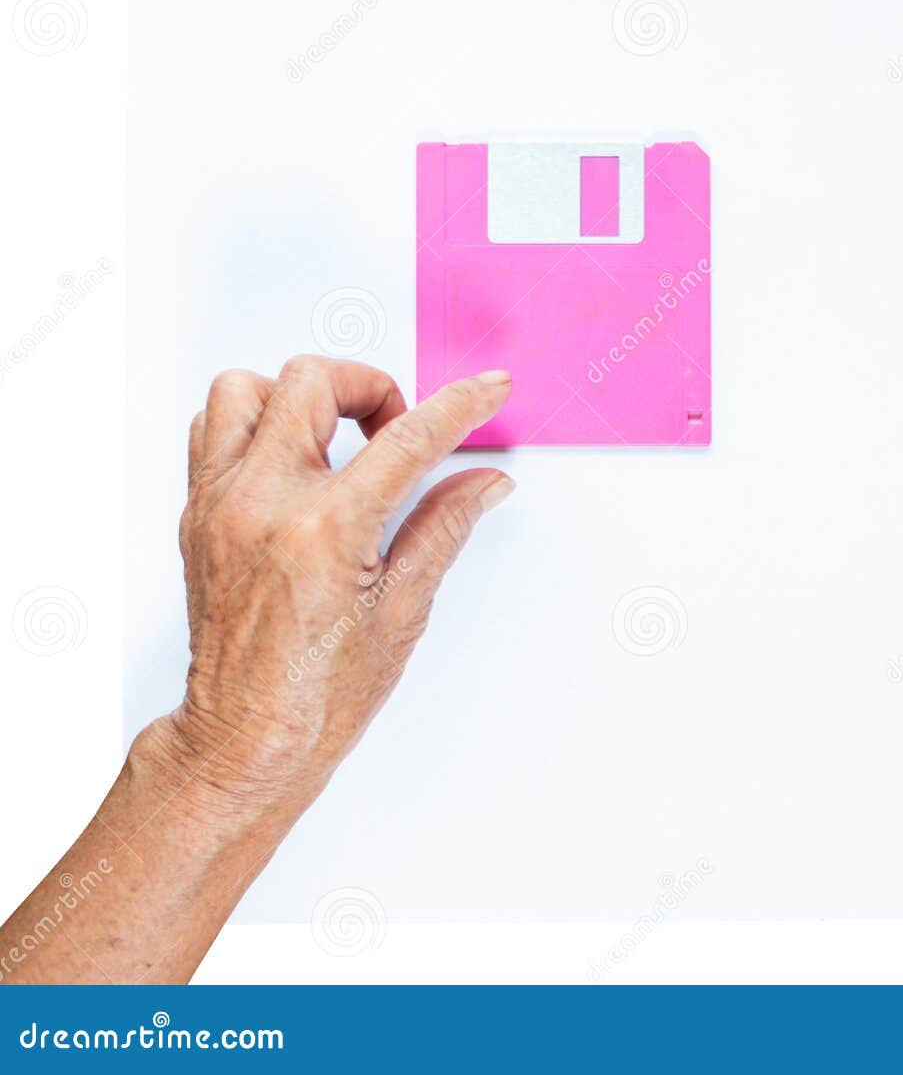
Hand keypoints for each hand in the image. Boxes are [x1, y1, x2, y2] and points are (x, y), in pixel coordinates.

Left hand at [158, 355, 514, 809]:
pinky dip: (257, 425)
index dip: (460, 405)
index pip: (407, 438)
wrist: (246, 737)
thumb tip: (484, 482)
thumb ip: (444, 527)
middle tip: (400, 430)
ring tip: (338, 438)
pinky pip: (214, 429)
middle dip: (372, 389)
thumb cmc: (318, 693)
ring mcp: (220, 504)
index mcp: (325, 530)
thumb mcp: (404, 609)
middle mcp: (262, 504)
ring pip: (248, 390)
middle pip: (314, 382)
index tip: (488, 389)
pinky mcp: (198, 514)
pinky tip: (295, 462)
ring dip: (302, 399)